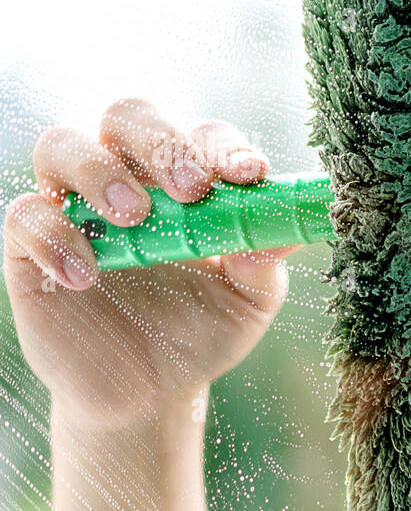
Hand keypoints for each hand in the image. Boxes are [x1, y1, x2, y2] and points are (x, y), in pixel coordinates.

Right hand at [3, 97, 301, 427]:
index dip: (225, 147)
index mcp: (188, 182)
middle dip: (161, 142)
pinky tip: (88, 277)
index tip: (250, 175)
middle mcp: (129, 180)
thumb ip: (266, 260)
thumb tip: (285, 227)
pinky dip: (55, 238)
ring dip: (100, 172)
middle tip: (192, 188)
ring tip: (134, 218)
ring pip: (61, 145)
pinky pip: (25, 217)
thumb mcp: (250, 300)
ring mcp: (75, 208)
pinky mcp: (30, 247)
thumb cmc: (205, 332)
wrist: (152, 395)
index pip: (202, 136)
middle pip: (127, 116)